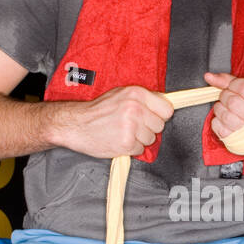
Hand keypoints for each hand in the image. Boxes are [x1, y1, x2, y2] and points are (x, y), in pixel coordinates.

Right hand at [47, 85, 173, 157]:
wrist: (76, 124)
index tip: (151, 118)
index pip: (167, 109)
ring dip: (139, 139)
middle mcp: (135, 108)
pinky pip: (140, 150)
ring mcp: (131, 126)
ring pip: (151, 139)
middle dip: (149, 128)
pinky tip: (119, 140)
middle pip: (160, 126)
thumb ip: (143, 99)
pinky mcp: (126, 143)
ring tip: (123, 132)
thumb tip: (164, 105)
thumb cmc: (98, 111)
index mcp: (136, 94)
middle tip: (132, 126)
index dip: (160, 115)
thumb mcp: (121, 95)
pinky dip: (131, 148)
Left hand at [204, 72, 243, 140]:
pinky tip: (225, 120)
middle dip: (225, 97)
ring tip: (226, 109)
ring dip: (220, 109)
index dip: (233, 86)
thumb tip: (208, 76)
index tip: (233, 88)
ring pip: (224, 115)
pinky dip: (217, 120)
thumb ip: (226, 80)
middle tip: (229, 99)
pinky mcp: (233, 137)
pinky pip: (217, 126)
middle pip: (232, 102)